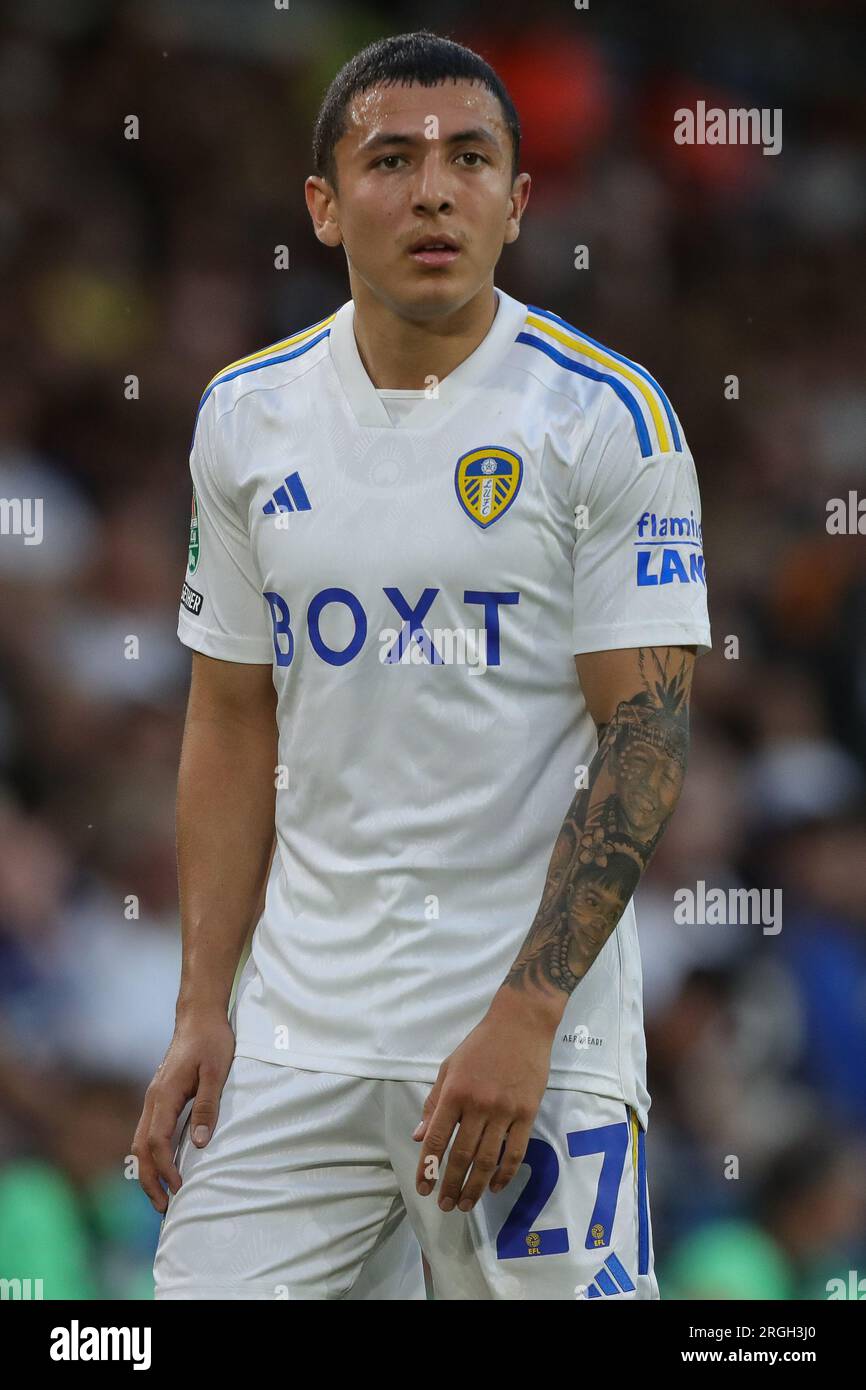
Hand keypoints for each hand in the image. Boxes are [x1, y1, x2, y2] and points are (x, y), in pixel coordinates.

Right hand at [132, 1008, 234, 1213]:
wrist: (199, 1015)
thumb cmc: (211, 1040)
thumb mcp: (216, 1072)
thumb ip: (207, 1106)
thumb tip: (199, 1143)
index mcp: (164, 1094)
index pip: (156, 1141)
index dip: (165, 1168)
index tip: (179, 1187)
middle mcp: (152, 1099)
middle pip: (140, 1148)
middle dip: (149, 1180)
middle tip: (165, 1207)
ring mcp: (153, 1098)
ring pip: (139, 1142)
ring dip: (148, 1170)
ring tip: (162, 1195)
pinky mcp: (159, 1097)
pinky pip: (147, 1132)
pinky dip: (151, 1155)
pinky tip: (164, 1166)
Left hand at [413, 989, 554, 1212]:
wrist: (520, 1025)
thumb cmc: (480, 1045)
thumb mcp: (449, 1067)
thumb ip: (434, 1103)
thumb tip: (419, 1137)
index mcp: (454, 1092)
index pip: (436, 1138)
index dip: (428, 1168)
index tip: (423, 1189)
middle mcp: (478, 1105)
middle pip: (462, 1155)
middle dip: (451, 1185)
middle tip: (446, 1206)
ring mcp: (504, 1111)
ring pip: (487, 1159)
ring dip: (475, 1186)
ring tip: (467, 1204)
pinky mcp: (527, 1113)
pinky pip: (515, 1151)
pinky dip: (504, 1173)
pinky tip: (495, 1186)